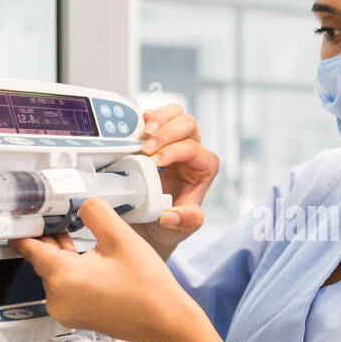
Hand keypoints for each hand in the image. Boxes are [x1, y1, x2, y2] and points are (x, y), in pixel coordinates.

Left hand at [10, 197, 202, 341]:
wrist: (166, 323)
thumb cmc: (149, 289)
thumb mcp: (122, 238)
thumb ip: (95, 213)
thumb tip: (80, 205)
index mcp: (64, 278)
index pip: (28, 247)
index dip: (25, 227)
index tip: (22, 215)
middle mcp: (57, 299)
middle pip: (42, 259)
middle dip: (51, 238)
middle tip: (64, 218)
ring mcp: (65, 311)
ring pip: (54, 273)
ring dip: (64, 255)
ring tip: (87, 242)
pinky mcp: (75, 317)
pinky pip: (65, 288)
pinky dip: (73, 272)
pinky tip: (92, 262)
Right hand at [135, 104, 217, 259]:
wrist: (150, 224)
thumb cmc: (171, 224)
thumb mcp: (182, 228)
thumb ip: (184, 221)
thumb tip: (170, 214)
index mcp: (203, 168)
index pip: (193, 149)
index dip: (174, 152)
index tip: (154, 162)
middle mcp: (191, 151)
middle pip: (188, 124)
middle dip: (166, 132)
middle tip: (146, 148)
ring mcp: (173, 141)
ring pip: (175, 113)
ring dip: (158, 118)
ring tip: (143, 133)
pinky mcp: (155, 139)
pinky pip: (154, 117)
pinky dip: (145, 117)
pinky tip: (137, 126)